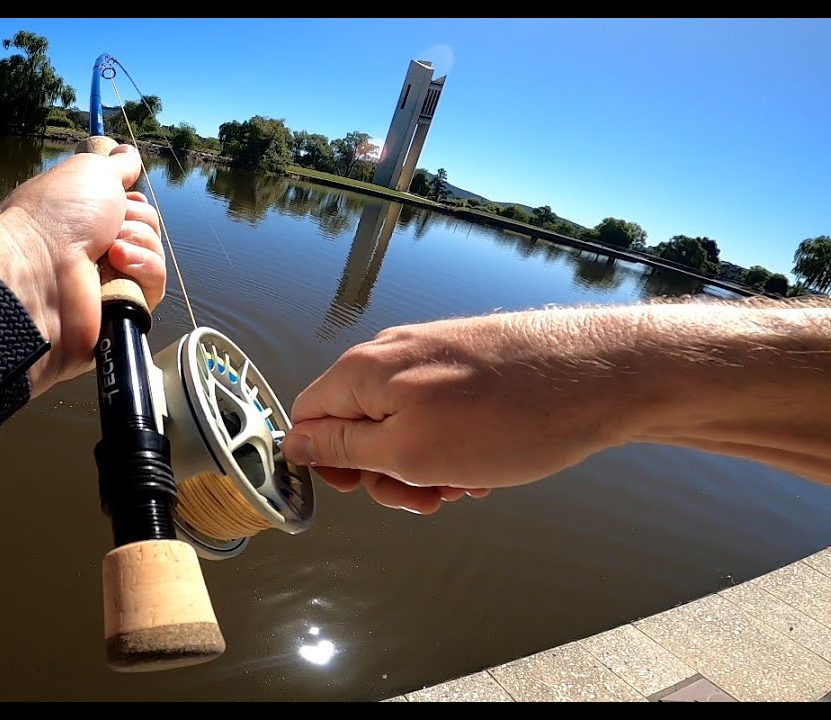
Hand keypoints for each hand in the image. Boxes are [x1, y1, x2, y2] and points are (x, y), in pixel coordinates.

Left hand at [0, 144, 164, 394]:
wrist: (40, 270)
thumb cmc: (58, 215)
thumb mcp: (91, 172)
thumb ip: (116, 164)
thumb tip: (129, 153)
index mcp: (85, 217)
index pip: (132, 207)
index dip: (132, 201)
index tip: (121, 198)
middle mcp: (96, 248)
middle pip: (149, 227)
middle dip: (136, 220)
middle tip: (110, 226)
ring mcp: (109, 279)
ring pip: (155, 254)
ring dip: (140, 243)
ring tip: (111, 250)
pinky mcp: (121, 308)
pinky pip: (154, 284)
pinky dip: (142, 268)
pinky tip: (119, 265)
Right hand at [283, 309, 651, 512]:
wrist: (599, 377)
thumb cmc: (509, 417)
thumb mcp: (409, 452)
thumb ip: (343, 447)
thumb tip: (295, 443)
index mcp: (363, 371)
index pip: (307, 417)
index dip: (327, 462)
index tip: (364, 488)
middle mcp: (391, 354)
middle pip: (355, 425)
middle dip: (386, 471)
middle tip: (425, 497)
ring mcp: (431, 355)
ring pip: (401, 424)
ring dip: (423, 465)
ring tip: (465, 484)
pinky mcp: (467, 361)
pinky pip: (438, 413)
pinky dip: (452, 447)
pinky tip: (484, 466)